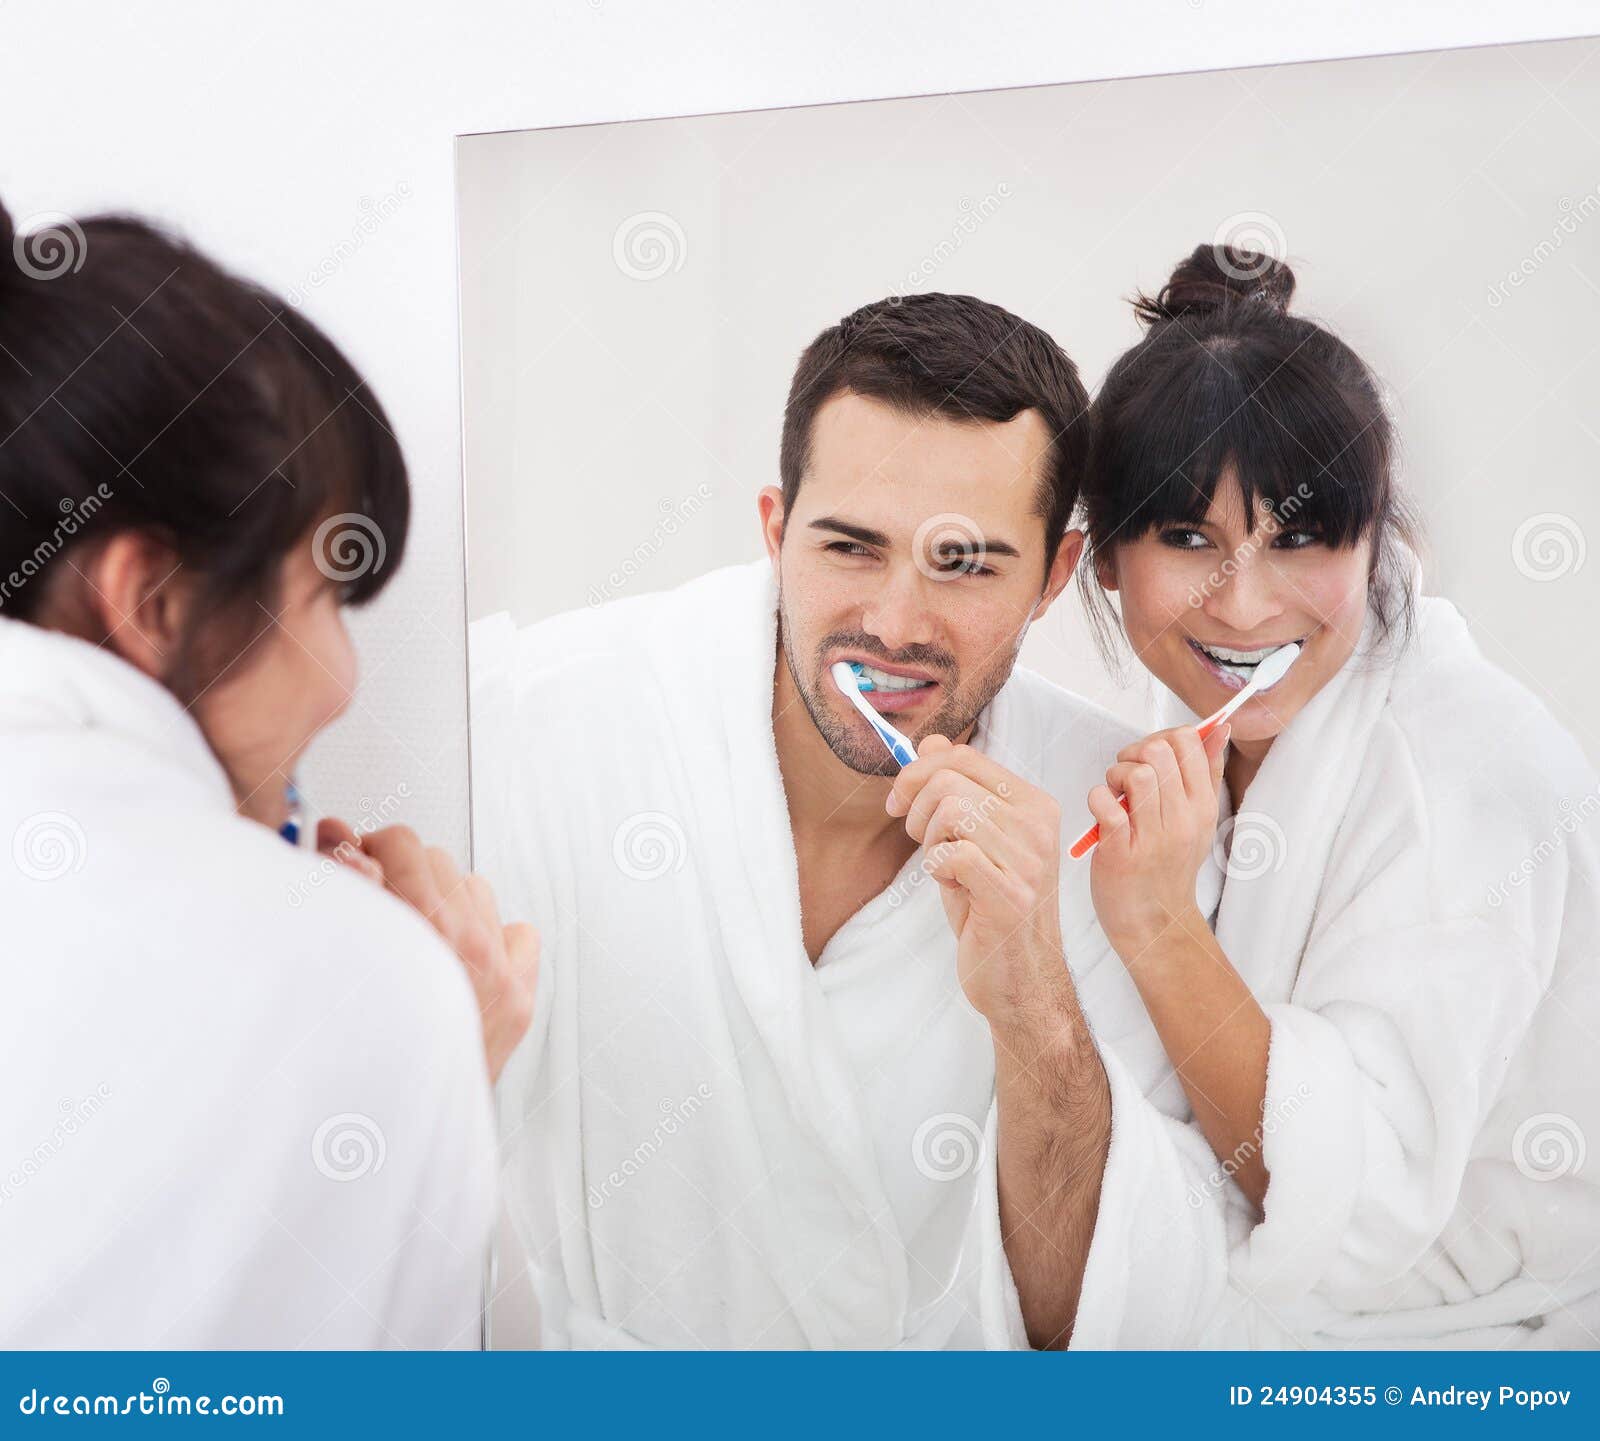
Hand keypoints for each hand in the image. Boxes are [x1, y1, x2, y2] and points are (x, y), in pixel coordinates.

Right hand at [318, 818, 539, 1081]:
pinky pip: (519, 933)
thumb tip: (341, 837)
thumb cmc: (349, 1055)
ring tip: (414, 932)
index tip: (357, 864)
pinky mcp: (518, 1002)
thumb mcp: (329, 959)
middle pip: (438, 862)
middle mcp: (464, 948)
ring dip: (446, 899)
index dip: (371, 849)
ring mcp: (497, 975)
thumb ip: (339, 888)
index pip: (403, 846)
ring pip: (477, 889)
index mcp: (414, 932)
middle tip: (379, 902)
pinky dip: (493, 935)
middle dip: (404, 873)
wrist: (379, 1132)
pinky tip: (459, 956)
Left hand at [885, 735, 1070, 1026]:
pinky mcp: (1011, 894)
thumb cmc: (990, 907)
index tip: (899, 802)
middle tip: (922, 843)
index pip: (964, 757)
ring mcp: (1029, 859)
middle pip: (950, 779)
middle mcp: (1038, 825)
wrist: (1020, 977)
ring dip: (929, 841)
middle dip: (917, 808)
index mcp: (1034, 804)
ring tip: (944, 868)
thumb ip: (957, 790)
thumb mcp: (972, 840)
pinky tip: (954, 888)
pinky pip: (952, 853)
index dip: (917, 772)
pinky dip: (937, 869)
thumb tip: (930, 742)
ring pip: (951, 810)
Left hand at [1085, 724, 1227, 958]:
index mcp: (1202, 806)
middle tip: (1126, 777)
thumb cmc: (1168, 866)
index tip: (1148, 758)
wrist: (1154, 923)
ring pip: (1138, 775)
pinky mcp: (1121, 851)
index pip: (1188, 742)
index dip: (1161, 738)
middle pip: (1159, 751)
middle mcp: (1182, 819)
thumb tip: (1217, 729)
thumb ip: (1207, 772)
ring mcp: (1152, 836)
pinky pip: (1106, 805)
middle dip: (1134, 753)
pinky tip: (1103, 813)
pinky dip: (1097, 800)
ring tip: (1116, 795)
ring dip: (1116, 776)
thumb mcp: (1198, 820)